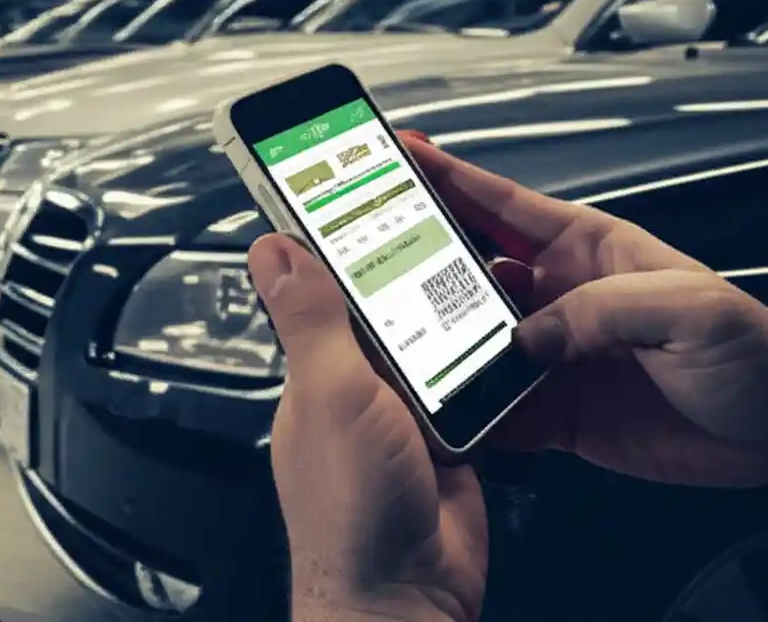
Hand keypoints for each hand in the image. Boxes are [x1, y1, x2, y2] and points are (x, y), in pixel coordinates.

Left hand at [250, 234, 485, 621]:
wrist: (406, 592)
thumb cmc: (350, 511)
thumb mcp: (329, 395)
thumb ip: (310, 320)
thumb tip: (273, 249)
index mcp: (314, 369)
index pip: (319, 286)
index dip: (333, 240)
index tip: (348, 187)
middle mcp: (353, 386)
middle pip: (383, 307)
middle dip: (406, 274)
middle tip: (434, 221)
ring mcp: (399, 412)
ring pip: (428, 341)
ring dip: (448, 320)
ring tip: (470, 274)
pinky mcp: (445, 435)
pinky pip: (465, 382)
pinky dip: (480, 366)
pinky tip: (494, 339)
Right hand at [404, 135, 767, 488]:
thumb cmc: (752, 351)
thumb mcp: (687, 306)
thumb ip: (602, 309)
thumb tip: (526, 337)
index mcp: (586, 249)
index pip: (500, 205)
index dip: (447, 178)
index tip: (397, 157)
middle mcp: (557, 296)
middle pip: (467, 274)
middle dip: (418, 267)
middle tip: (367, 266)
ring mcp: (551, 355)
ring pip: (469, 342)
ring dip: (433, 346)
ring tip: (392, 345)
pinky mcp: (552, 411)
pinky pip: (492, 408)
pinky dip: (462, 412)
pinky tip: (437, 411)